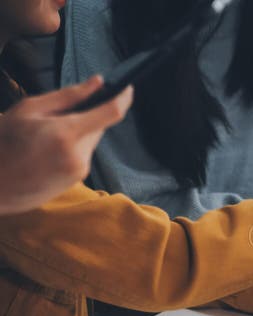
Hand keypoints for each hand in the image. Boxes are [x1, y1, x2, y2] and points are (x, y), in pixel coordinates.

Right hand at [0, 75, 132, 214]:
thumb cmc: (2, 143)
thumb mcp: (28, 110)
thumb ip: (68, 96)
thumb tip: (97, 83)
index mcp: (66, 134)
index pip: (110, 114)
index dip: (123, 98)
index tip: (127, 87)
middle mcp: (78, 156)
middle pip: (99, 127)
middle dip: (85, 117)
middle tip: (55, 116)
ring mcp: (78, 172)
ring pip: (90, 142)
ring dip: (77, 134)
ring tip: (44, 137)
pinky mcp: (76, 182)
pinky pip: (82, 156)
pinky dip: (71, 148)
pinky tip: (46, 151)